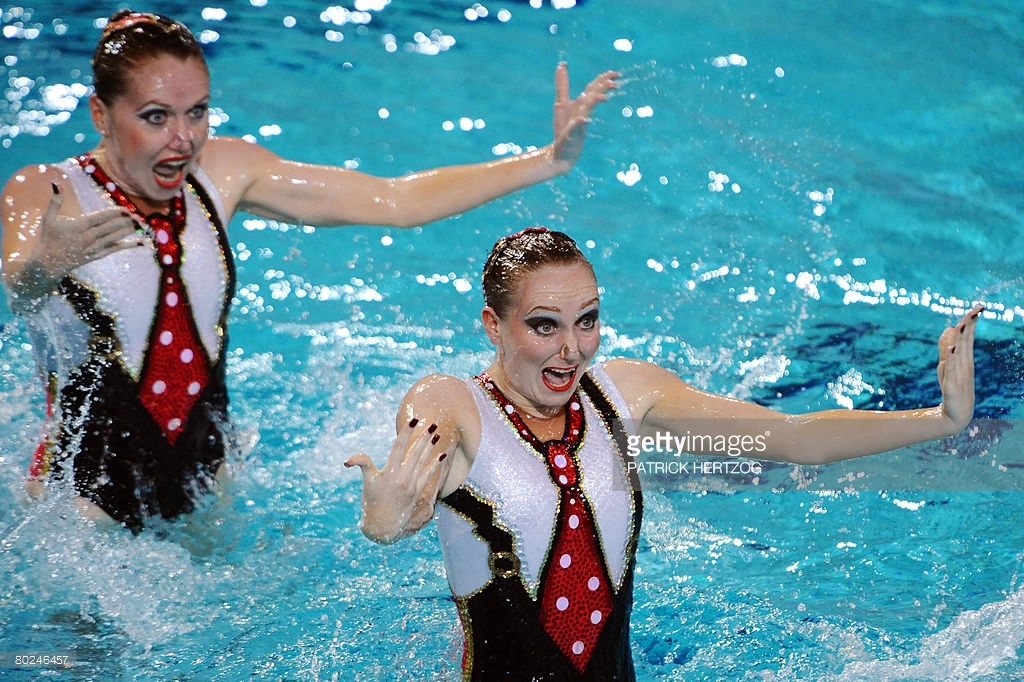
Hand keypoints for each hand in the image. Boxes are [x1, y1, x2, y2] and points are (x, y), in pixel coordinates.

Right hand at [34, 182, 143, 281]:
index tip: (126, 209)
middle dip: (126, 221)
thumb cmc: (49, 238)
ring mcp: (93, 247)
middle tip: (139, 216)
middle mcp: (88, 237)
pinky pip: (115, 249)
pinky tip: (140, 243)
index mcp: (78, 226)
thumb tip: (55, 182)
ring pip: (115, 238)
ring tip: (141, 225)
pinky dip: (128, 246)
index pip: (101, 217)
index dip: (115, 213)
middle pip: (111, 227)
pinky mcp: (96, 256)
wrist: (47, 264)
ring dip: (129, 231)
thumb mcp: (49, 218)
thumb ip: (56, 200)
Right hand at [345, 419, 447, 543]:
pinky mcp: (417, 492)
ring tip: (437, 434)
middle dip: (423, 437)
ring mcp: (411, 485)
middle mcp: (402, 477)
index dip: (406, 432)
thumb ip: (362, 464)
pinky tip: (442, 456)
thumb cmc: (371, 502)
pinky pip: (428, 475)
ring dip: (430, 447)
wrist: (382, 527)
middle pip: (414, 452)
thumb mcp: (366, 482)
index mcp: (388, 472)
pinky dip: (435, 465)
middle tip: (431, 423)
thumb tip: (348, 460)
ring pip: (422, 461)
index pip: (399, 447)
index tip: (414, 420)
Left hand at [550, 63, 619, 170]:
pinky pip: (576, 129)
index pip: (593, 89)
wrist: (559, 154)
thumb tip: (561, 64)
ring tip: (602, 97)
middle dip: (602, 90)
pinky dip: (580, 123)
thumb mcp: (561, 104)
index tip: (616, 73)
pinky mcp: (571, 136)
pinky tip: (584, 119)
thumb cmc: (563, 129)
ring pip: (586, 111)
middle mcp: (582, 113)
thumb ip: (562, 85)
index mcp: (581, 105)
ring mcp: (577, 125)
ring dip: (593, 103)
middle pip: (593, 98)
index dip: (603, 80)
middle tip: (614, 84)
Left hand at [936, 305, 982, 430]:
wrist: (955, 414)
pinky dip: (952, 358)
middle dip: (970, 325)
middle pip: (967, 341)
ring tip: (963, 323)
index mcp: (965, 359)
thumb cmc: (952, 389)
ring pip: (960, 352)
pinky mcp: (952, 384)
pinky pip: (952, 369)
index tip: (979, 307)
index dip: (972, 322)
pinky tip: (953, 348)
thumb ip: (947, 349)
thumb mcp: (947, 366)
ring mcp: (960, 374)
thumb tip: (946, 331)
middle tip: (976, 309)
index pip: (969, 336)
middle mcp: (965, 364)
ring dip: (961, 338)